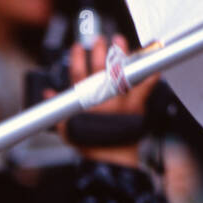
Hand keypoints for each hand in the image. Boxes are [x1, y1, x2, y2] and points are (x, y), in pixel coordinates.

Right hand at [50, 36, 160, 167]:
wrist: (111, 161)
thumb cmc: (92, 145)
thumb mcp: (68, 128)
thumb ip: (59, 109)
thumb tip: (48, 94)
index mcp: (85, 100)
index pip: (77, 73)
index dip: (76, 58)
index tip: (77, 48)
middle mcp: (102, 97)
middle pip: (99, 67)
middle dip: (99, 49)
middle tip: (100, 40)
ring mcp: (119, 99)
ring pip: (119, 70)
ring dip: (120, 53)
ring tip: (119, 41)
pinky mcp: (136, 105)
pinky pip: (145, 86)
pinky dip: (151, 75)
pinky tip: (153, 64)